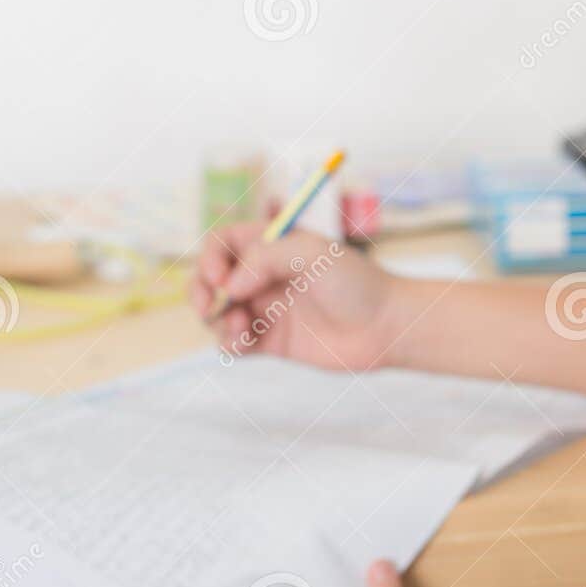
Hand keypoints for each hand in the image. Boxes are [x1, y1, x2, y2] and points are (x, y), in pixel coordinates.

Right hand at [189, 222, 401, 371]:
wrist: (386, 327)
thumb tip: (228, 287)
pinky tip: (243, 343)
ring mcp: (267, 309)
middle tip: (212, 306)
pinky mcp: (272, 341)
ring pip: (217, 313)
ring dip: (217, 320)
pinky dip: (228, 343)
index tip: (219, 277)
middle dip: (200, 292)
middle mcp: (265, 276)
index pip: (223, 243)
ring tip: (242, 327)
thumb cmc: (356, 283)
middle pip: (210, 279)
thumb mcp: (311, 252)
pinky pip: (233, 342)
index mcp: (274, 246)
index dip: (210, 257)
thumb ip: (264, 258)